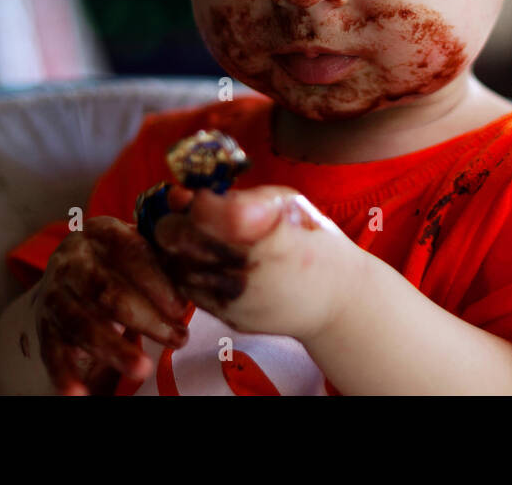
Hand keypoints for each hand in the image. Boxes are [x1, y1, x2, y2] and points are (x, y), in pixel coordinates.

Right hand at [32, 215, 190, 394]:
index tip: (182, 307)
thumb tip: (204, 279)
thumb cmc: (121, 263)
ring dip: (112, 348)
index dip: (157, 282)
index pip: (130, 253)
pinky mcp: (44, 327)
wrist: (70, 272)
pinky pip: (52, 352)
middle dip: (145, 318)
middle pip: (106, 291)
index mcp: (102, 233)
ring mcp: (54, 294)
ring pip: (81, 323)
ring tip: (142, 368)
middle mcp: (72, 261)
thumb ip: (166, 260)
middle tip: (178, 339)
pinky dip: (64, 375)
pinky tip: (78, 395)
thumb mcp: (141, 250)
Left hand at [151, 185, 365, 341]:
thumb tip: (192, 195)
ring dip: (179, 248)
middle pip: (176, 239)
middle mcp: (246, 272)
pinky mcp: (227, 318)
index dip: (196, 201)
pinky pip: (188, 288)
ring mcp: (234, 300)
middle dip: (177, 222)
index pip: (201, 212)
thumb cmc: (312, 241)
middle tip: (193, 218)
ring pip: (175, 264)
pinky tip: (209, 262)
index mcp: (266, 236)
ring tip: (201, 239)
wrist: (336, 300)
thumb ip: (242, 197)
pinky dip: (190, 271)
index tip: (203, 198)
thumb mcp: (290, 204)